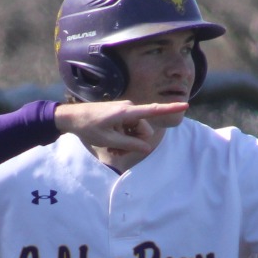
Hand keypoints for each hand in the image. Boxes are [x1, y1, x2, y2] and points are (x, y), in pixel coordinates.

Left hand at [52, 100, 186, 154]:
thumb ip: (129, 144)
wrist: (71, 117)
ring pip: (136, 132)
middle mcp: (129, 109)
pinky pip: (129, 129)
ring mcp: (125, 112)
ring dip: (127, 143)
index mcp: (127, 113)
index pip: (153, 110)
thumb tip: (147, 147)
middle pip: (144, 130)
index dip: (170, 109)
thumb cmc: (87, 127)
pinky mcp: (121, 116)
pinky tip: (111, 144)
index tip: (186, 105)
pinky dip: (123, 138)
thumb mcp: (108, 140)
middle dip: (134, 143)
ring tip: (111, 148)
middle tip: (117, 152)